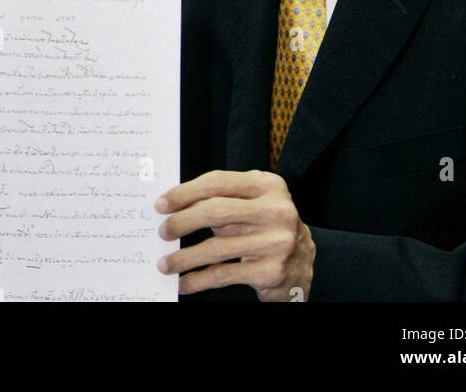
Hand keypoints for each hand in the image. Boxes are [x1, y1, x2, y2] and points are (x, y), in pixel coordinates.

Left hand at [155, 168, 314, 300]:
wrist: (304, 262)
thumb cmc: (267, 226)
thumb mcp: (253, 203)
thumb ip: (224, 199)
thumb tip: (176, 206)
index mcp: (269, 185)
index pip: (219, 182)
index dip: (186, 192)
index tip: (162, 204)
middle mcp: (276, 210)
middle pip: (216, 211)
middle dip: (182, 222)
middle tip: (163, 232)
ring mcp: (276, 242)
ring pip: (217, 248)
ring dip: (185, 257)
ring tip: (166, 263)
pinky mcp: (271, 271)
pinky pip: (224, 274)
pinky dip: (199, 279)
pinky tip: (185, 282)